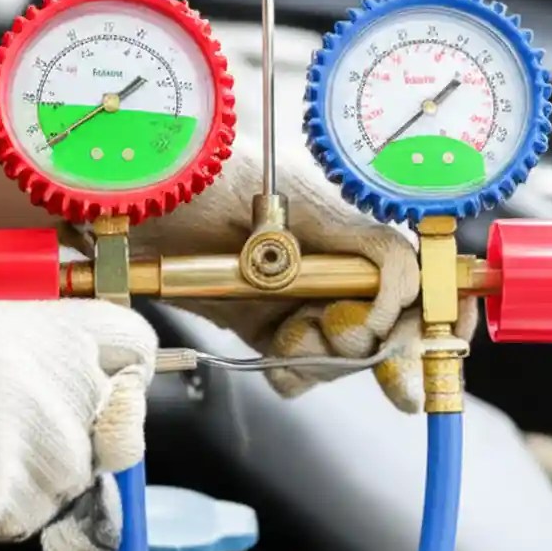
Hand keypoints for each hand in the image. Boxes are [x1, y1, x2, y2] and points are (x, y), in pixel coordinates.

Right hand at [0, 299, 156, 550]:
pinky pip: (36, 513)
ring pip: (78, 473)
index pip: (135, 344)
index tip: (108, 376)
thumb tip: (76, 358)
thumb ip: (31, 342)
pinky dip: (5, 506)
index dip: (123, 364)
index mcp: (42, 331)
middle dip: (84, 428)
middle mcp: (54, 386)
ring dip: (39, 472)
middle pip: (119, 419)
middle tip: (25, 425)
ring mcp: (39, 450)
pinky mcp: (14, 506)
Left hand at [122, 137, 476, 413]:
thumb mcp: (285, 201)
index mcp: (341, 224)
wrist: (123, 201)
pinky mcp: (261, 323)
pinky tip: (278, 356)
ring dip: (327, 359)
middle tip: (375, 365)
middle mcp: (326, 261)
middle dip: (385, 347)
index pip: (410, 269)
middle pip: (390, 320)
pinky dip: (294, 371)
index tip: (414, 334)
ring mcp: (295, 294)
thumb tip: (402, 282)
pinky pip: (299, 367)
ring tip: (292, 341)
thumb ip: (355, 238)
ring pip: (345, 351)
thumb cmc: (197, 179)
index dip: (428, 307)